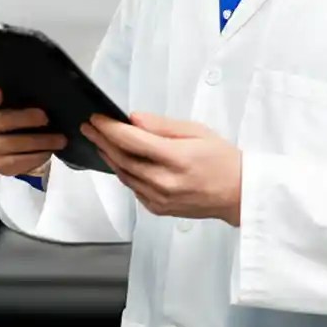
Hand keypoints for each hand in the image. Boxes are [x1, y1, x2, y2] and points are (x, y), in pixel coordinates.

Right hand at [0, 84, 66, 176]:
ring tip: (59, 139)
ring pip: (11, 144)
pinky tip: (48, 152)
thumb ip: (26, 96)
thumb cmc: (24, 120)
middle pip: (0, 120)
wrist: (23, 147)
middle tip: (46, 118)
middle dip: (25, 119)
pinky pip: (16, 162)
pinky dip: (36, 157)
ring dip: (39, 142)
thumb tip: (46, 90)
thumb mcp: (25, 105)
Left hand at [81, 114, 241, 225]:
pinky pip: (133, 189)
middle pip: (122, 158)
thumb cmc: (222, 159)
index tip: (96, 118)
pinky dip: (124, 173)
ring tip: (99, 140)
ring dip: (108, 156)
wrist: (238, 193)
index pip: (132, 141)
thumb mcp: (197, 131)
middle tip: (89, 126)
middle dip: (102, 140)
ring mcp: (160, 199)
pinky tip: (119, 160)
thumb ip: (162, 126)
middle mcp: (164, 182)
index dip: (109, 128)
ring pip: (124, 175)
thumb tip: (134, 119)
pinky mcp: (158, 209)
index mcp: (176, 159)